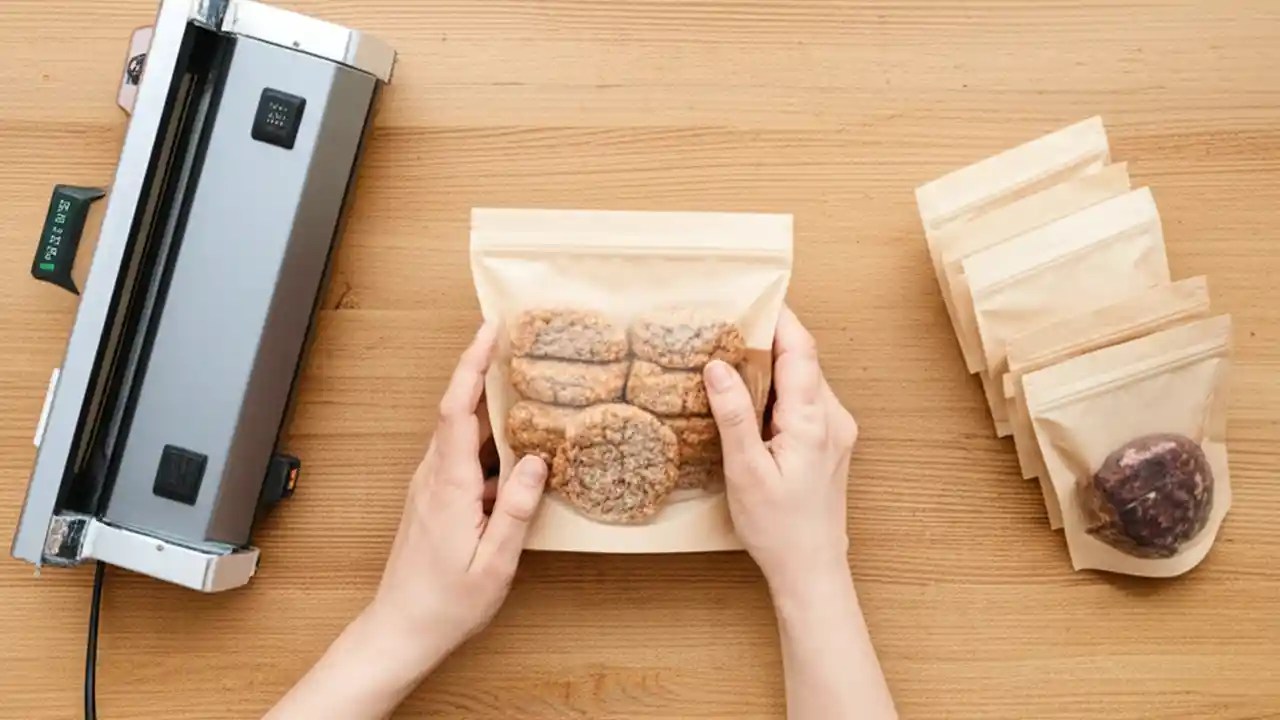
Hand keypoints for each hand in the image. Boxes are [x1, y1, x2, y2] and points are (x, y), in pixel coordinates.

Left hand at [364, 321, 548, 674]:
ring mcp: (428, 487)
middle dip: (481, 370)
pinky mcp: (432, 499)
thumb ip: (518, 510)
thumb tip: (538, 462)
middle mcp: (432, 477)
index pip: (457, 408)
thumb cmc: (446, 605)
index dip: (472, 364)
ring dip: (486, 406)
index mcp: (448, 486)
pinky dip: (485, 440)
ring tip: (524, 387)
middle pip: (456, 409)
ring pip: (458, 432)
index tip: (489, 331)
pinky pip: (459, 455)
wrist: (399, 631)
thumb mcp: (494, 564)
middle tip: (516, 343)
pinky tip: (514, 448)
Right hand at [702, 306, 857, 595]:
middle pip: (804, 360)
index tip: (753, 297)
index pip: (801, 350)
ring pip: (805, 380)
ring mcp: (835, 430)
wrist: (811, 568)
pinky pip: (806, 400)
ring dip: (774, 364)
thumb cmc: (778, 527)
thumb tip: (718, 366)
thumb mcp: (746, 471)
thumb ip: (733, 415)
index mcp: (814, 420)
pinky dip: (780, 389)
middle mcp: (833, 418)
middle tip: (730, 323)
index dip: (780, 318)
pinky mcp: (830, 442)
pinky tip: (752, 397)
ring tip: (734, 355)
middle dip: (771, 337)